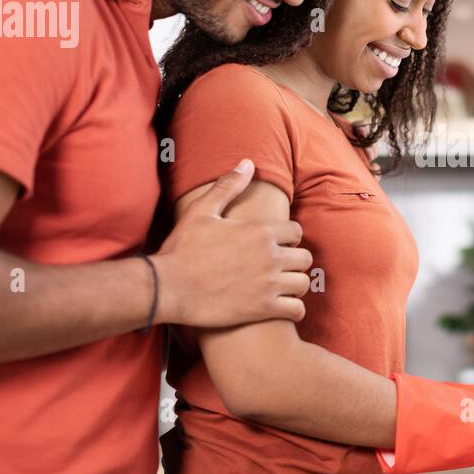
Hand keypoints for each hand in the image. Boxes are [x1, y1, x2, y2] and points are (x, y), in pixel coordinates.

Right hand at [149, 160, 312, 326]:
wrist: (168, 287)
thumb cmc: (182, 248)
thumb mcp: (202, 211)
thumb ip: (228, 186)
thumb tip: (247, 163)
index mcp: (261, 231)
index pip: (297, 232)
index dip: (290, 237)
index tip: (279, 244)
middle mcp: (270, 256)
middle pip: (305, 258)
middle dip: (295, 261)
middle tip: (281, 266)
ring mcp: (269, 284)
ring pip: (304, 283)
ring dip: (296, 284)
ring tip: (283, 286)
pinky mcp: (263, 309)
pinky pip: (296, 310)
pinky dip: (294, 309)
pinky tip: (283, 307)